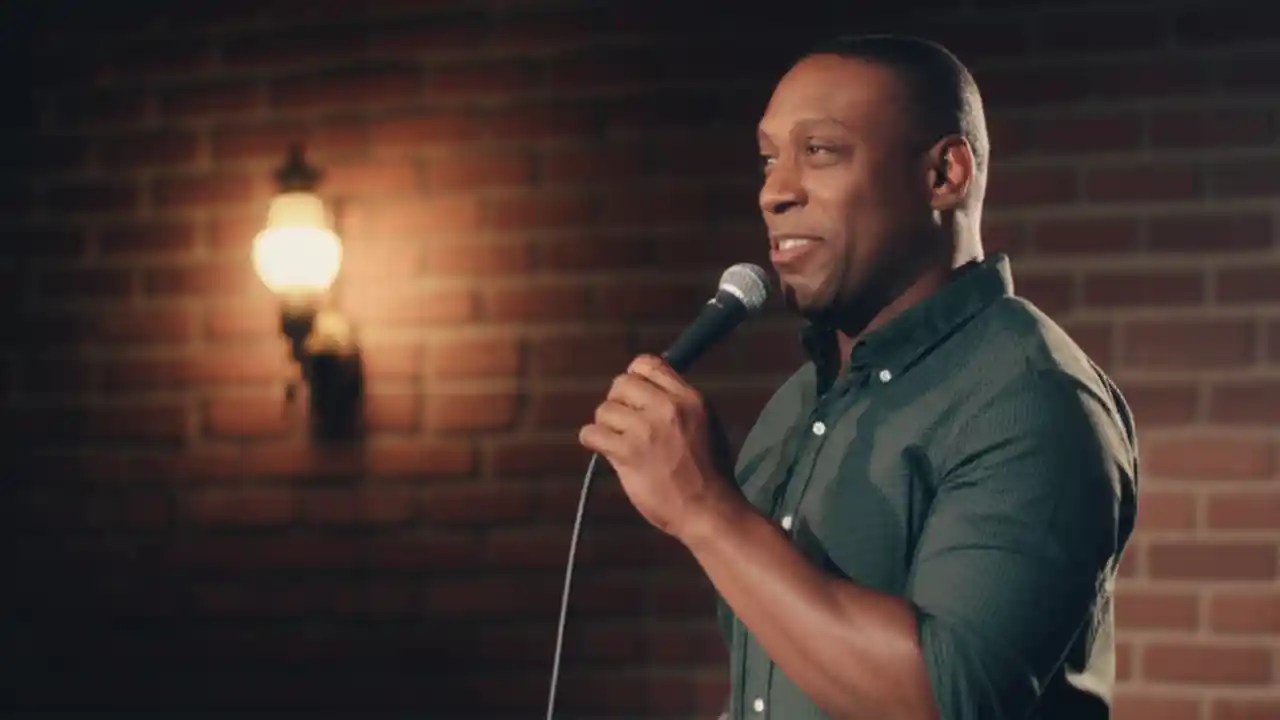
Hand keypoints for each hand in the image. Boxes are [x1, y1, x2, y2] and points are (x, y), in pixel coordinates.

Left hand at [578, 354, 737, 541]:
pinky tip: (605, 451)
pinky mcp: (628, 452)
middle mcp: (667, 407)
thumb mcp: (704, 424)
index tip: (634, 397)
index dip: (634, 378)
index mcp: (688, 397)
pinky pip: (592, 433)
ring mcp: (646, 429)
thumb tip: (646, 392)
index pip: (647, 363)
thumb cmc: (708, 471)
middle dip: (618, 403)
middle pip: (621, 384)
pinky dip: (594, 441)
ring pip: (604, 409)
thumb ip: (677, 404)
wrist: (706, 508)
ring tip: (618, 442)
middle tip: (625, 425)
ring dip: (606, 426)